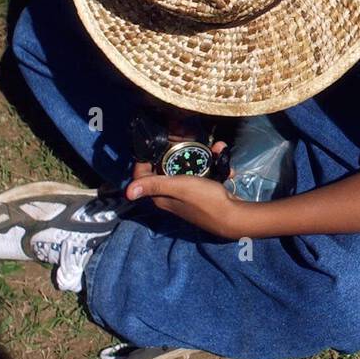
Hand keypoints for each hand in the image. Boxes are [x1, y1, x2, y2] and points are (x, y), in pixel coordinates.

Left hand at [127, 142, 249, 238]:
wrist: (233, 216)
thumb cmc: (205, 200)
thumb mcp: (178, 187)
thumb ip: (154, 185)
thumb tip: (126, 192)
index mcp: (161, 196)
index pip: (143, 177)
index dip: (145, 160)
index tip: (155, 145)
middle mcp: (171, 196)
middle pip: (167, 170)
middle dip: (178, 154)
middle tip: (188, 142)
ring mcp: (188, 195)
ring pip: (189, 170)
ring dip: (202, 159)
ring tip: (215, 150)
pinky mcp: (204, 194)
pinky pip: (205, 175)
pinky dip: (214, 168)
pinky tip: (225, 168)